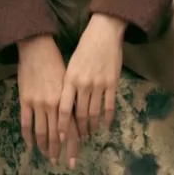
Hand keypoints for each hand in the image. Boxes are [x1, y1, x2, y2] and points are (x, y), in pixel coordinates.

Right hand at [17, 35, 79, 166]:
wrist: (38, 48)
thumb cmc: (56, 62)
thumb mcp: (68, 81)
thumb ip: (71, 101)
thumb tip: (74, 121)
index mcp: (67, 100)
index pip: (70, 129)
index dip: (71, 146)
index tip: (72, 161)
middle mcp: (54, 105)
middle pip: (56, 135)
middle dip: (58, 151)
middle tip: (58, 163)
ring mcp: (38, 103)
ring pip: (41, 132)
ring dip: (44, 146)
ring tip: (46, 155)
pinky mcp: (25, 100)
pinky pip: (26, 123)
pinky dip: (28, 136)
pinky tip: (31, 144)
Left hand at [58, 13, 124, 141]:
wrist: (104, 33)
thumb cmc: (84, 47)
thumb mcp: (71, 64)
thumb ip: (68, 84)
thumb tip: (66, 104)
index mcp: (70, 79)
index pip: (64, 109)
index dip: (62, 126)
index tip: (61, 139)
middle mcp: (83, 84)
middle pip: (80, 114)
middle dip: (79, 131)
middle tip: (78, 141)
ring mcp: (99, 84)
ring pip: (94, 113)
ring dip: (92, 126)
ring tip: (90, 133)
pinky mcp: (112, 83)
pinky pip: (109, 106)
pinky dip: (107, 118)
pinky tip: (106, 125)